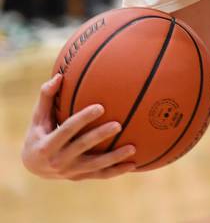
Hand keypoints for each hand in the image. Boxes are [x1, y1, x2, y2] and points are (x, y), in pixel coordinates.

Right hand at [21, 74, 135, 179]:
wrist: (33, 166)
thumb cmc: (39, 133)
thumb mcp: (38, 117)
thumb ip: (47, 97)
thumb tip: (59, 76)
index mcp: (46, 146)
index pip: (66, 130)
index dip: (82, 119)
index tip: (100, 107)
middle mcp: (58, 161)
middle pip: (82, 147)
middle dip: (99, 136)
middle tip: (118, 125)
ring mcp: (70, 172)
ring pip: (95, 166)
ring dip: (114, 158)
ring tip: (133, 148)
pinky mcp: (80, 177)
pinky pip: (100, 175)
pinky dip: (116, 171)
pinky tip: (134, 164)